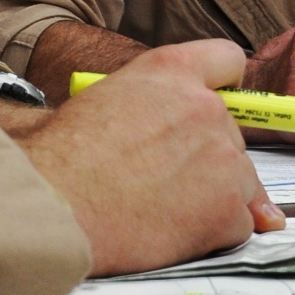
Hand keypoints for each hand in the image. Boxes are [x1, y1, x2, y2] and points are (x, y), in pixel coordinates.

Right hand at [18, 39, 283, 273]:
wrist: (52, 207)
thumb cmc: (55, 156)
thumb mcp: (92, 98)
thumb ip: (135, 97)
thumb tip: (135, 112)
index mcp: (170, 71)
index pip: (227, 60)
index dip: (223, 85)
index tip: (211, 109)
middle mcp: (206, 109)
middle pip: (231, 133)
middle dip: (208, 156)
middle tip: (164, 179)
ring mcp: (223, 162)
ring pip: (242, 181)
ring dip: (214, 196)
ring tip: (164, 211)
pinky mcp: (225, 211)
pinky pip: (239, 224)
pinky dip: (216, 232)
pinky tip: (176, 234)